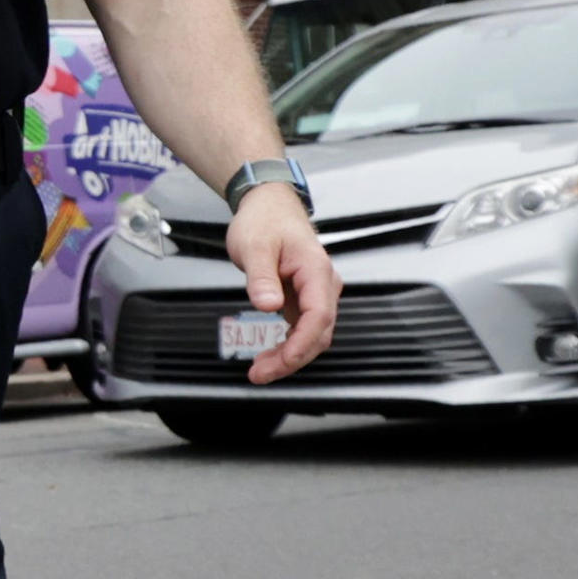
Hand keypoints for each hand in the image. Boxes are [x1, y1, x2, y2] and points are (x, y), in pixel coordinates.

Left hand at [226, 190, 340, 381]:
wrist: (268, 206)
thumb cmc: (264, 220)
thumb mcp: (254, 246)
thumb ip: (261, 278)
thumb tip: (269, 305)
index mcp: (315, 270)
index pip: (319, 316)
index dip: (302, 344)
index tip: (283, 361)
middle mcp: (322, 284)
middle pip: (318, 333)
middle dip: (292, 358)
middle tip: (260, 373)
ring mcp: (316, 292)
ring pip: (312, 335)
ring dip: (290, 355)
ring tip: (260, 368)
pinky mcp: (306, 297)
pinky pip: (304, 328)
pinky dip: (289, 345)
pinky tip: (271, 355)